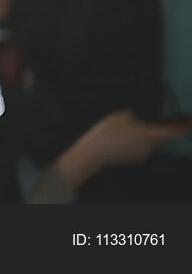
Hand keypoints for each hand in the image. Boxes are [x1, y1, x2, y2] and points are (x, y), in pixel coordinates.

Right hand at [57, 108, 188, 186]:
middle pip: (164, 138)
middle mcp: (150, 146)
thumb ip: (135, 116)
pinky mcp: (133, 158)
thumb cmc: (108, 132)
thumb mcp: (122, 116)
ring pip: (152, 142)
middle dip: (168, 130)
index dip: (183, 127)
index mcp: (149, 134)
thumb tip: (139, 120)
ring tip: (141, 126)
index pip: (172, 131)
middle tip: (170, 122)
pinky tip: (128, 135)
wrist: (94, 153)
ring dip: (152, 135)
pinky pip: (142, 147)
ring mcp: (142, 154)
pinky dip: (141, 141)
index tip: (190, 122)